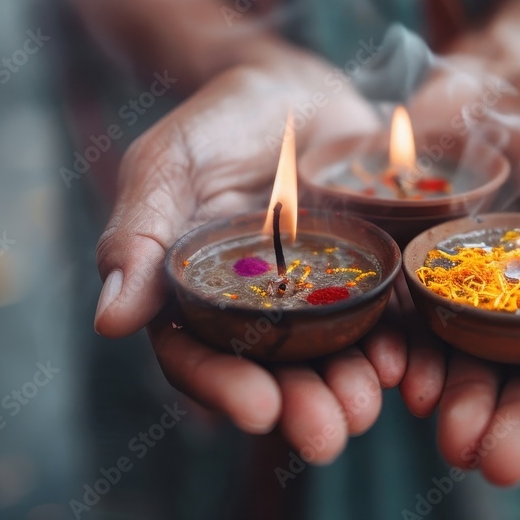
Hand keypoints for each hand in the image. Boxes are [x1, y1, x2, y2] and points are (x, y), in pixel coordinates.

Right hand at [93, 62, 405, 461]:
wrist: (296, 88)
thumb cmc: (219, 120)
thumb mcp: (170, 164)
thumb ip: (141, 235)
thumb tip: (109, 322)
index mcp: (198, 295)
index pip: (200, 355)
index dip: (224, 387)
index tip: (258, 410)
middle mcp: (259, 310)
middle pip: (274, 373)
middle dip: (300, 407)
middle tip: (327, 432)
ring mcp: (320, 296)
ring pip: (333, 358)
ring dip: (351, 390)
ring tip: (370, 405)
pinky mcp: (373, 275)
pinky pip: (389, 321)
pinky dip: (399, 348)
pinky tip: (409, 364)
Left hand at [400, 63, 519, 484]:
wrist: (495, 80)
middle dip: (511, 424)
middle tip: (489, 459)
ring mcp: (470, 296)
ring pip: (467, 365)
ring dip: (456, 405)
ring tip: (446, 436)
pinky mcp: (418, 273)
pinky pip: (410, 322)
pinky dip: (405, 351)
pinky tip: (396, 374)